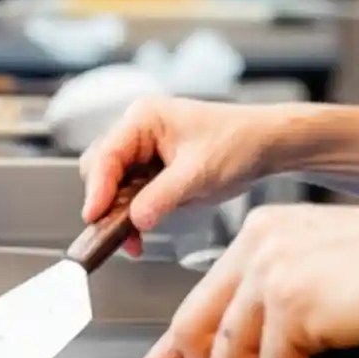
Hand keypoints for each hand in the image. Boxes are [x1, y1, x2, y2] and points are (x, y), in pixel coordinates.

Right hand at [80, 97, 302, 254]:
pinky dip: (132, 213)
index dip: (97, 188)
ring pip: (112, 184)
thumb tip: (135, 220)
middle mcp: (138, 130)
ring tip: (132, 239)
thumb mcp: (198, 173)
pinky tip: (140, 231)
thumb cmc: (237, 143)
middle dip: (106, 203)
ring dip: (118, 212)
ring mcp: (143, 149)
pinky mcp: (152, 168)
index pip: (106, 154)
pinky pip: (130, 192)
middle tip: (114, 232)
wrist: (264, 145)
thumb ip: (163, 196)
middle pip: (101, 169)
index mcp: (144, 118)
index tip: (94, 216)